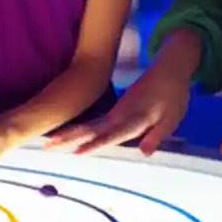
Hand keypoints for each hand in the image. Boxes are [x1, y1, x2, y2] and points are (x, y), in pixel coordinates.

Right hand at [44, 65, 189, 155]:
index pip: (112, 134)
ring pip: (90, 125)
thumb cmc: (174, 95)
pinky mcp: (117, 109)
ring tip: (50, 142)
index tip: (77, 152)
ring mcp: (116, 110)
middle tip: (48, 146)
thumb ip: (157, 135)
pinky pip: (95, 122)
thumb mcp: (172, 118)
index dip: (95, 144)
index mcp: (135, 118)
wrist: (169, 69)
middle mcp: (121, 115)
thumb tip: (143, 153)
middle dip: (70, 137)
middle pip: (92, 128)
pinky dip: (80, 129)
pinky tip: (70, 136)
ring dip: (70, 133)